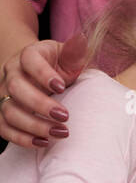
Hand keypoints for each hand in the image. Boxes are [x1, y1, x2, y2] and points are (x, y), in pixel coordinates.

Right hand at [0, 30, 87, 148]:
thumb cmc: (56, 64)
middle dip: (40, 105)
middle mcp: (11, 74)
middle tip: (65, 116)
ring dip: (34, 125)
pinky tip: (44, 142)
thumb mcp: (67, 55)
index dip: (43, 73)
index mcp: (27, 55)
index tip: (61, 86)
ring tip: (60, 133)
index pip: (30, 60)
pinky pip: (4, 128)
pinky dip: (22, 138)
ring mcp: (3, 95)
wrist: (36, 72)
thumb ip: (73, 51)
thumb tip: (82, 40)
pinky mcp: (2, 114)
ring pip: (9, 111)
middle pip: (16, 88)